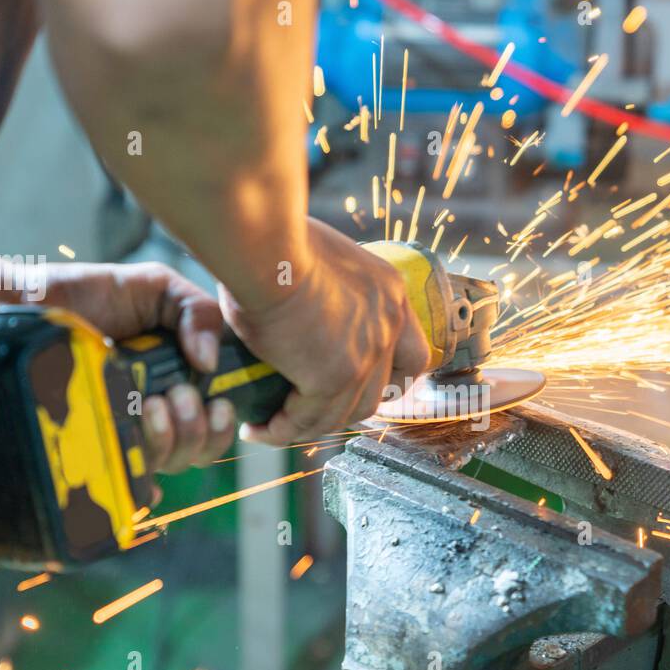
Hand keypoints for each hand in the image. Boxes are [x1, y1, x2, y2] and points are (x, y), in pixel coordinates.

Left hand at [42, 260, 235, 476]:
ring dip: (168, 440)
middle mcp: (155, 413)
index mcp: (179, 383)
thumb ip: (199, 312)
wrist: (33, 302)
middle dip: (195, 429)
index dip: (222, 427)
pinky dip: (138, 484)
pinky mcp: (93, 440)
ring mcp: (123, 429)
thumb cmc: (95, 293)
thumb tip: (211, 361)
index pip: (214, 426)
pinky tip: (134, 464)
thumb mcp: (159, 288)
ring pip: (163, 464)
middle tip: (178, 396)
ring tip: (150, 404)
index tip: (218, 405)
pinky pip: (121, 476)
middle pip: (195, 452)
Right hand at [220, 219, 429, 444]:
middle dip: (346, 407)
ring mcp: (365, 356)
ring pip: (344, 413)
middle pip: (380, 391)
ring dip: (310, 425)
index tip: (360, 384)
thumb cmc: (276, 239)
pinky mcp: (333, 378)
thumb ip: (328, 286)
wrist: (266, 247)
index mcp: (390, 294)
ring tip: (275, 424)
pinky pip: (307, 420)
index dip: (388, 377)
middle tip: (310, 410)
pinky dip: (281, 430)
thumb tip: (303, 301)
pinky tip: (258, 428)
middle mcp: (388, 327)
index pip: (411, 353)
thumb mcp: (323, 257)